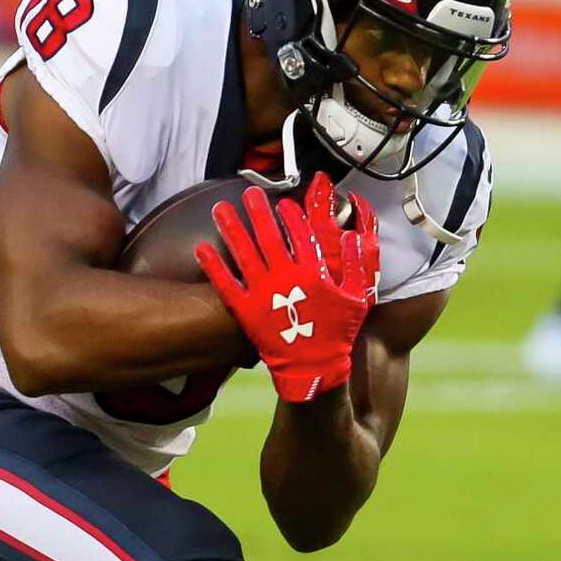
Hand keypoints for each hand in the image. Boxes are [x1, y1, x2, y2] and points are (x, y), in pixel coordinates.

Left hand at [195, 178, 379, 402]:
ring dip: (231, 228)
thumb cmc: (338, 333)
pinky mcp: (246, 310)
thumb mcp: (359, 297)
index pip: (300, 233)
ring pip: (244, 252)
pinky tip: (202, 248)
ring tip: (219, 209)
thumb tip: (353, 235)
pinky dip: (213, 265)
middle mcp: (285, 276)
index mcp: (312, 270)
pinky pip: (225, 284)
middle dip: (257, 211)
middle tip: (249, 193)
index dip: (290, 215)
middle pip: (268, 235)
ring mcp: (263, 292)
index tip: (283, 202)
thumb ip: (358, 264)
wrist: (314, 368)